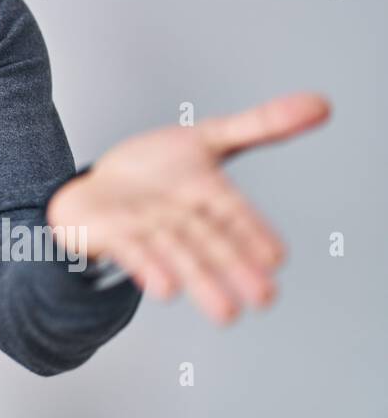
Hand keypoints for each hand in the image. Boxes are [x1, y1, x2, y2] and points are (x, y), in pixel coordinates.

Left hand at [45, 91, 330, 323]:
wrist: (96, 186)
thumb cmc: (156, 170)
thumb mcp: (206, 138)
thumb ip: (261, 125)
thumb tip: (321, 103)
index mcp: (209, 197)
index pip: (237, 216)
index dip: (254, 234)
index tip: (277, 258)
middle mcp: (183, 220)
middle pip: (213, 245)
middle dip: (236, 269)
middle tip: (264, 298)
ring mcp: (149, 231)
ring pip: (178, 256)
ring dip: (200, 282)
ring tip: (225, 314)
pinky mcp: (116, 237)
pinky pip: (133, 253)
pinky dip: (148, 269)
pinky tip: (165, 289)